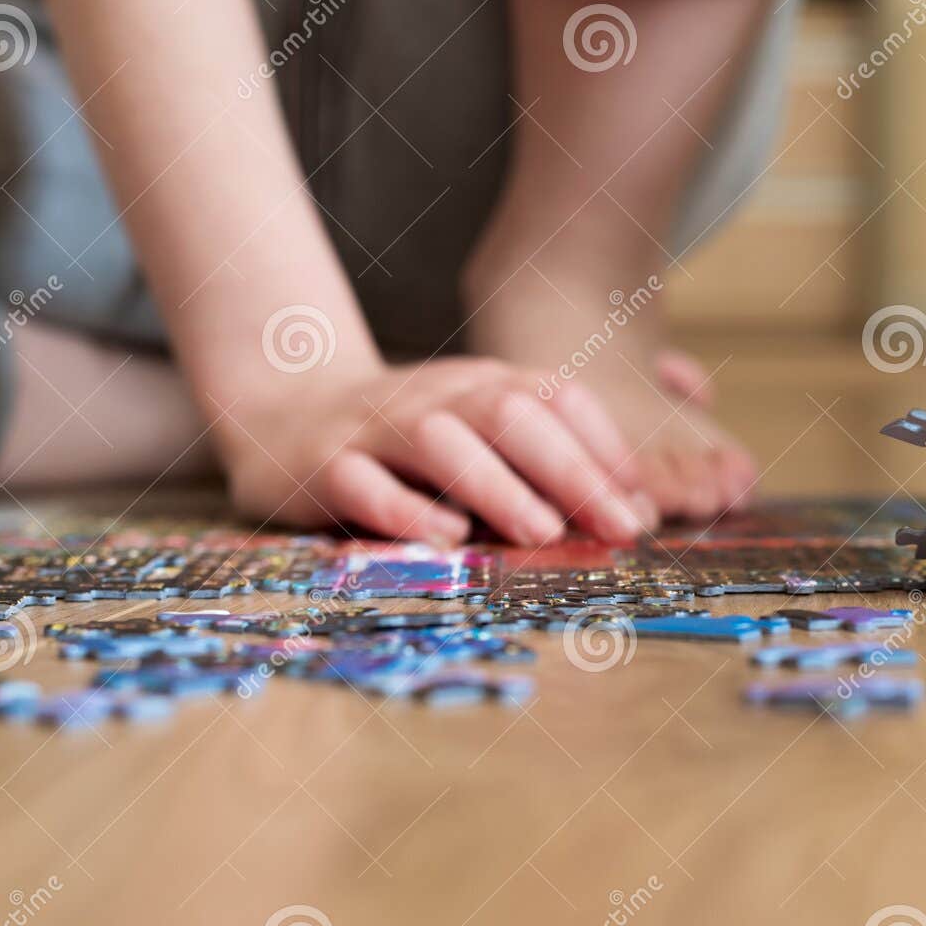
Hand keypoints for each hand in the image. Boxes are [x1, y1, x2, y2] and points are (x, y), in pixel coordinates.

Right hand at [221, 357, 655, 546]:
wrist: (282, 410)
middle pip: (510, 415)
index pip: (556, 399)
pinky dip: (407, 511)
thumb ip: (547, 466)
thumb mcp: (479, 434)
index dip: (605, 447)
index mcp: (484, 385)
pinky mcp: (324, 464)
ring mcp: (377, 426)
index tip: (642, 504)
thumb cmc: (407, 442)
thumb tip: (639, 513)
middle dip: (571, 470)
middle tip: (618, 526)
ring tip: (543, 531)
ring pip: (441, 443)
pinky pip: (364, 483)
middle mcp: (437, 396)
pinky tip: (445, 540)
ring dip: (498, 486)